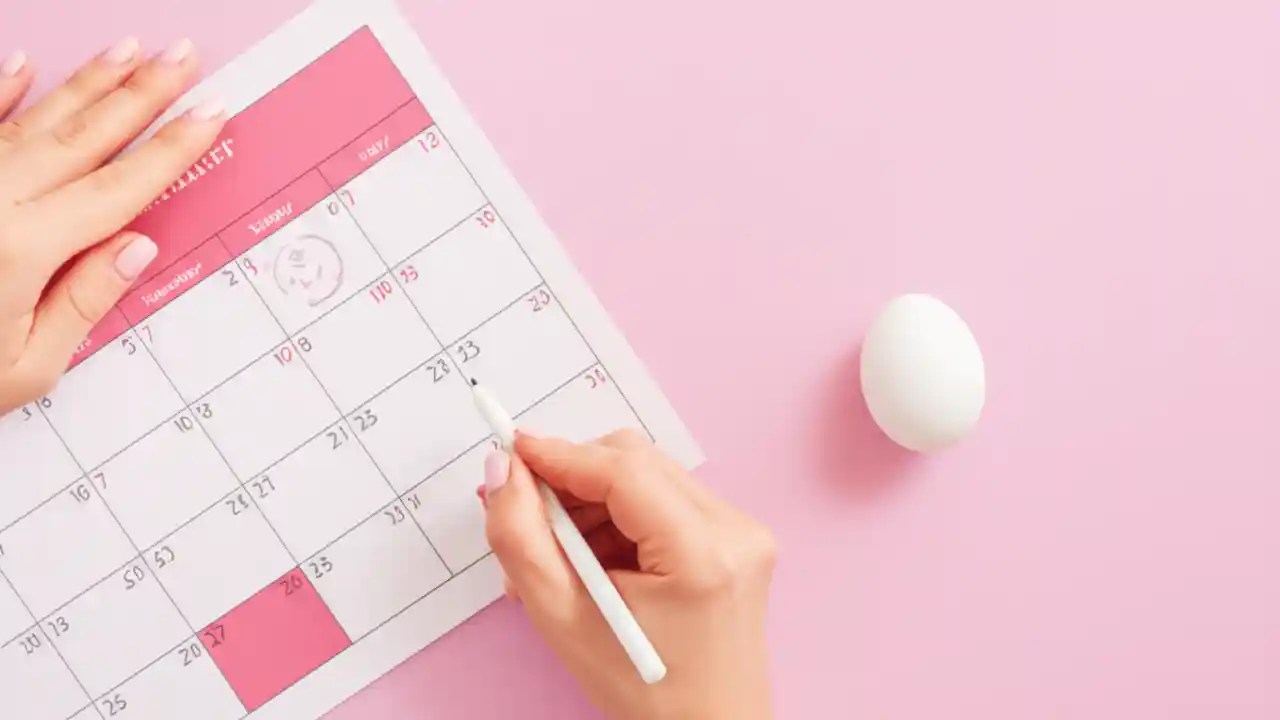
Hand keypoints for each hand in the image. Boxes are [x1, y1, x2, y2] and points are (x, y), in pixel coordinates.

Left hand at [0, 40, 225, 413]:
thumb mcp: (25, 369)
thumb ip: (82, 304)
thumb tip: (135, 248)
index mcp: (25, 250)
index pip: (119, 189)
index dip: (170, 150)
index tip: (209, 114)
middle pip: (84, 138)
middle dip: (141, 94)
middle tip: (182, 57)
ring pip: (36, 120)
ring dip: (88, 82)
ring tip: (129, 50)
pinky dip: (1, 92)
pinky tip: (24, 65)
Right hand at [481, 431, 776, 719]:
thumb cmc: (642, 690)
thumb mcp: (562, 620)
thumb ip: (522, 539)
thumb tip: (503, 471)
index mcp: (701, 553)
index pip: (622, 472)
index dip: (559, 455)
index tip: (509, 451)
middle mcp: (734, 530)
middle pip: (637, 462)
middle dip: (573, 481)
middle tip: (527, 516)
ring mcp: (743, 531)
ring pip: (649, 477)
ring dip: (594, 504)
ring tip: (559, 559)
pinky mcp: (739, 538)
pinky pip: (668, 501)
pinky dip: (622, 519)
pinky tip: (597, 563)